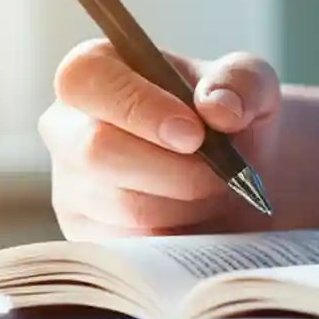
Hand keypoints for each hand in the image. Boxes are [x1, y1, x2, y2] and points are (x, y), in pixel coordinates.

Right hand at [39, 39, 280, 240]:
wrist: (237, 177)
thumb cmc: (230, 119)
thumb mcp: (251, 84)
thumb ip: (241, 81)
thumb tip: (218, 108)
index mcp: (95, 71)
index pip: (86, 78)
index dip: (137, 106)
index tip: (194, 134)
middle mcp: (67, 127)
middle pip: (96, 150)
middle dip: (172, 169)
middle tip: (220, 175)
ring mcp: (70, 187)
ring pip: (122, 205)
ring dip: (184, 206)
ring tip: (212, 192)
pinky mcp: (85, 237)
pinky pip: (128, 247)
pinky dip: (176, 238)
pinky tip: (196, 221)